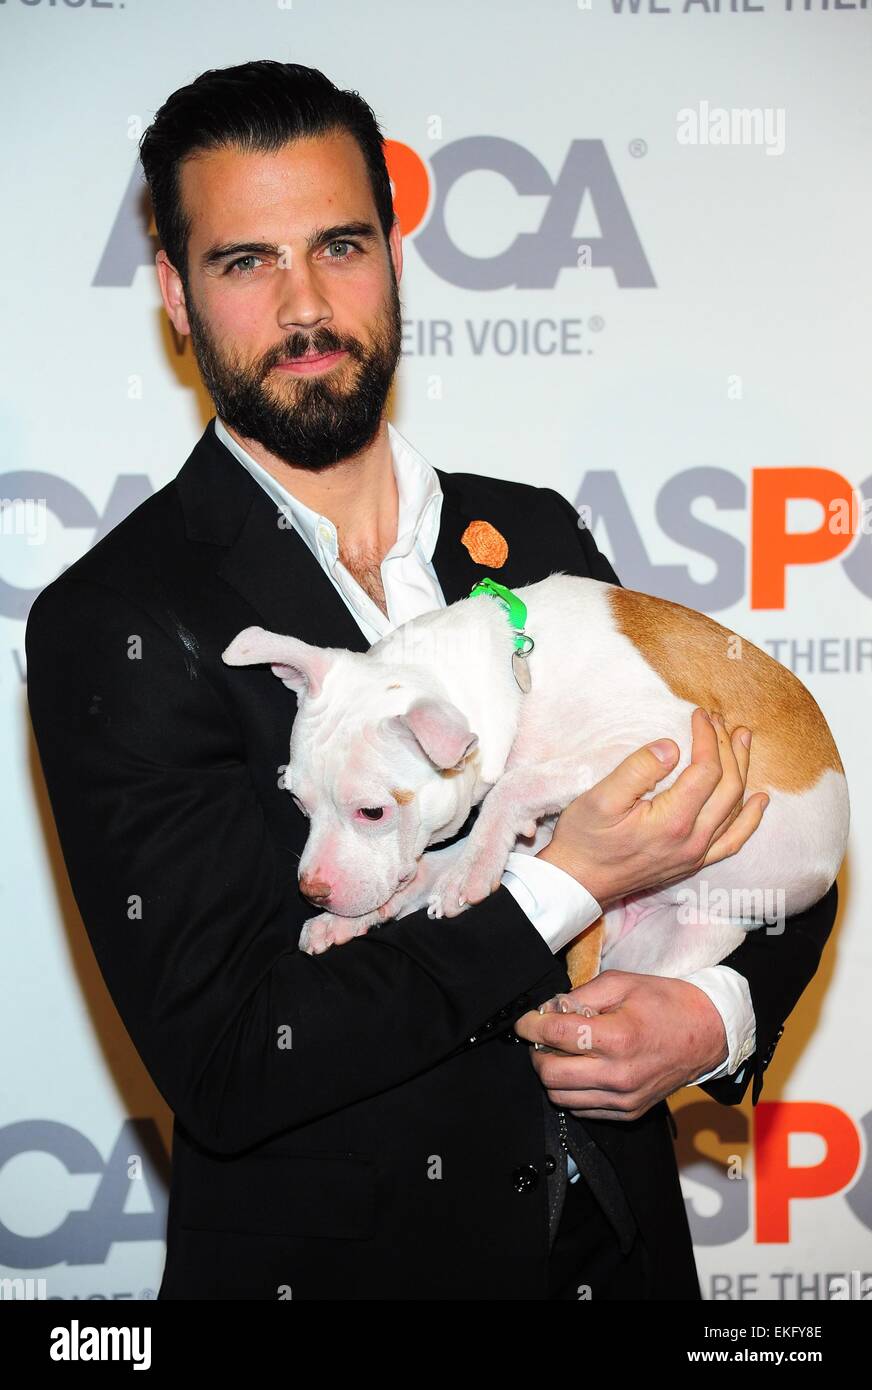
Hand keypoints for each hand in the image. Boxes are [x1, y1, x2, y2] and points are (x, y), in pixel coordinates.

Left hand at [513, 971, 728, 1120]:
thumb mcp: (622, 983)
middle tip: (541, 1037)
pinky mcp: (628, 1111)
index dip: (530, 1025)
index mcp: (617, 1037)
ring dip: (552, 1074)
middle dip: (536, 1053)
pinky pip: (582, 1109)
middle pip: (549, 1074)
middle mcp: (618, 1074)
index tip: (525, 1021)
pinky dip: (572, 1090)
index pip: (555, 1035)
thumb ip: (580, 994)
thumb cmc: (666, 1004)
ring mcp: (623, 1098)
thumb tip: (548, 1009)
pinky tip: (582, 1069)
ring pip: (560, 1097)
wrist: (707, 1034)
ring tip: (562, 1053)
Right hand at [536, 708, 768, 907]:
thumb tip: (671, 747)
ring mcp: (696, 854)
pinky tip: (759, 801)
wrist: (578, 881)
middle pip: (729, 786)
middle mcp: (693, 840)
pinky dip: (749, 819)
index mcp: (673, 821)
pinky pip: (733, 840)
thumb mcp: (600, 798)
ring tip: (742, 740)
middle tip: (720, 720)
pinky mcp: (693, 862)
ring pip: (735, 808)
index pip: (707, 770)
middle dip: (728, 748)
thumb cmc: (585, 839)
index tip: (698, 714)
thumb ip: (638, 770)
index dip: (708, 737)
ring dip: (742, 771)